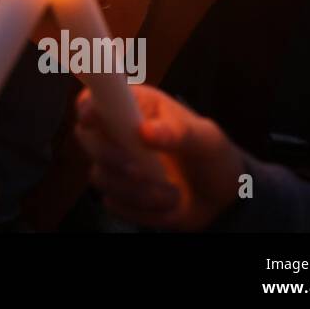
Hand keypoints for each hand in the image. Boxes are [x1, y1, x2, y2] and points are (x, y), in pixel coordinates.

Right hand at [76, 85, 244, 230]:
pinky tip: (167, 205)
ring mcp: (116, 165)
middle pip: (87, 138)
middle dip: (111, 157)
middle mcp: (118, 133)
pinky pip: (114, 204)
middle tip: (139, 170)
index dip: (88, 106)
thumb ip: (179, 132)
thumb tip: (145, 131)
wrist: (222, 198)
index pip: (96, 98)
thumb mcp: (207, 139)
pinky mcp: (119, 194)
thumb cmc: (213, 156)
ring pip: (100, 176)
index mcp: (136, 106)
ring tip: (171, 193)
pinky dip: (142, 210)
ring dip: (136, 191)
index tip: (92, 120)